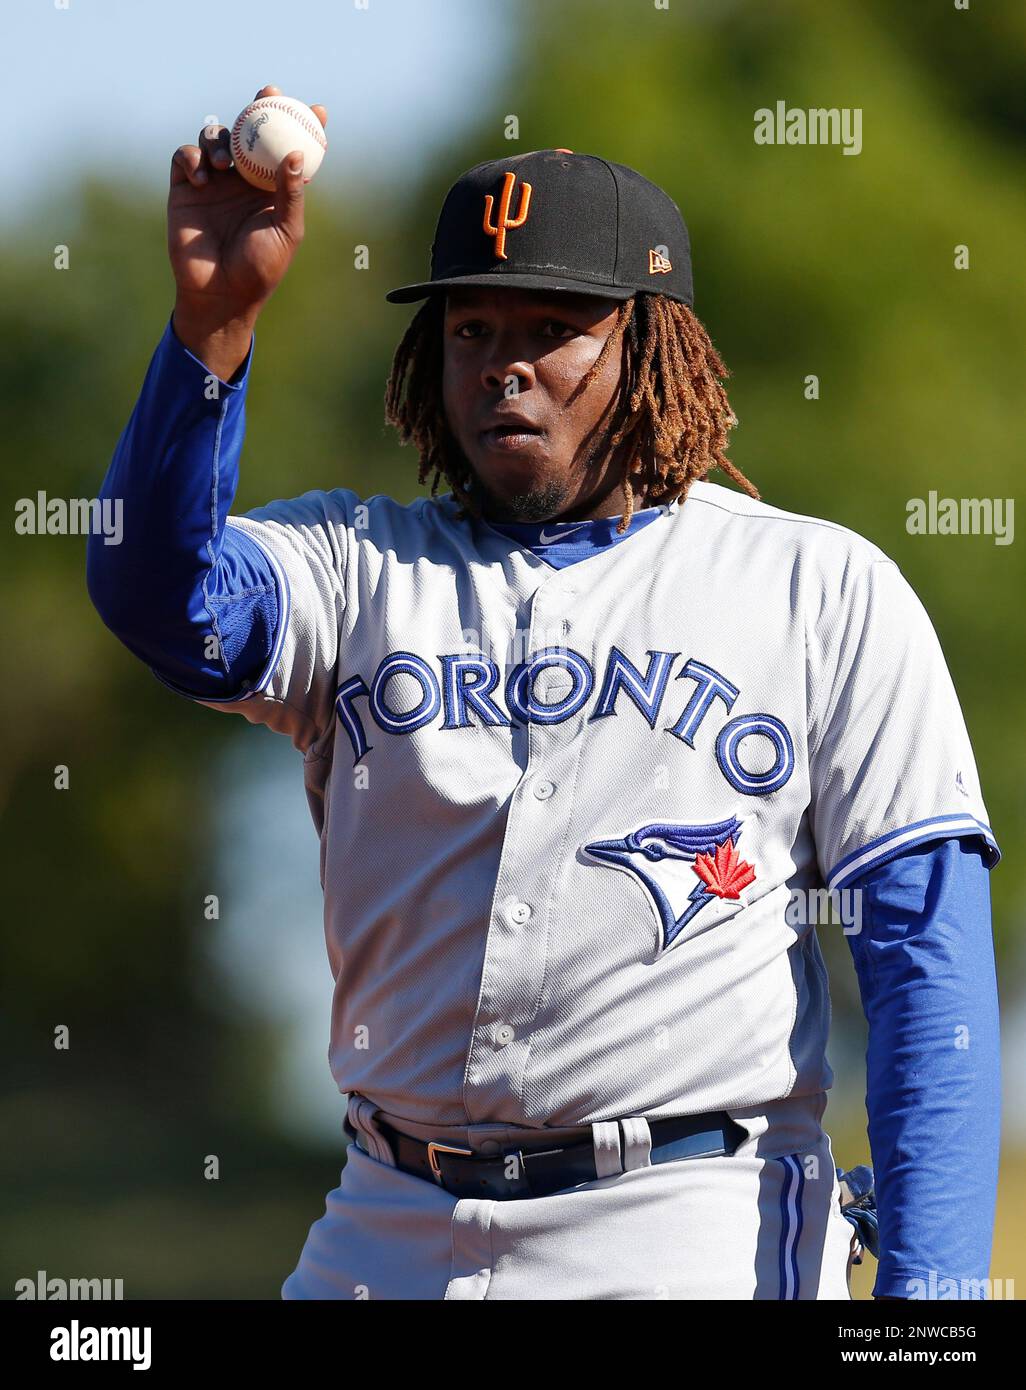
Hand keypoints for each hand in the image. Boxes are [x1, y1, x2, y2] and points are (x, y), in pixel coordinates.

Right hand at [168, 85, 327, 320]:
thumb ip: (290, 194)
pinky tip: (204, 179)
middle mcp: (242, 180)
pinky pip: (185, 156)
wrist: (220, 293)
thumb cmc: (259, 269)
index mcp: (270, 189)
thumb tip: (297, 155)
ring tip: (225, 163)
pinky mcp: (185, 188)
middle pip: (249, 131)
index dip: (301, 126)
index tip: (317, 110)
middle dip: (259, 108)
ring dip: (220, 139)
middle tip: (269, 95)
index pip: (286, 149)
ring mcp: (214, 182)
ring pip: (214, 137)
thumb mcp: (285, 231)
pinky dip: (192, 159)